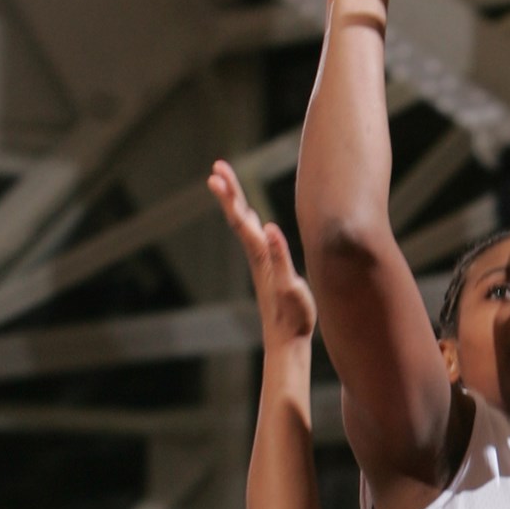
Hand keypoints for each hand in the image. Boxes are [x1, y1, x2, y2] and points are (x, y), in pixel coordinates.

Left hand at [209, 159, 315, 347]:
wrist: (286, 341)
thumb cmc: (292, 317)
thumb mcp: (290, 288)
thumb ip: (280, 259)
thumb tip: (270, 228)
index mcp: (260, 257)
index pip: (241, 221)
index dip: (231, 197)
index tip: (217, 176)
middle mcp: (256, 256)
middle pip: (238, 218)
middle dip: (229, 192)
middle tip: (217, 167)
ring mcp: (260, 262)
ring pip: (244, 225)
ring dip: (235, 202)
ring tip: (225, 181)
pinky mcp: (267, 267)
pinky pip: (253, 236)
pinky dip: (247, 219)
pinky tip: (248, 214)